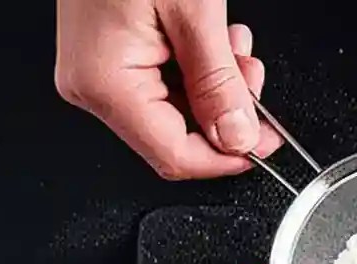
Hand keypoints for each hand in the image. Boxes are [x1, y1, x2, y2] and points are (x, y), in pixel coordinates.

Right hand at [55, 0, 281, 178]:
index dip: (228, 156)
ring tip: (232, 45)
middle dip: (224, 112)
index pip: (174, 156)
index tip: (265, 141)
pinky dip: (195, 68)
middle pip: (173, 137)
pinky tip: (212, 40)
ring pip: (172, 111)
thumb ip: (219, 82)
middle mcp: (91, 84)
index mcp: (104, 82)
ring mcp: (95, 70)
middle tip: (252, 77)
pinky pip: (159, 82)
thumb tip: (238, 137)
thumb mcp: (194, 11)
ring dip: (215, 86)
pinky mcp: (105, 54)